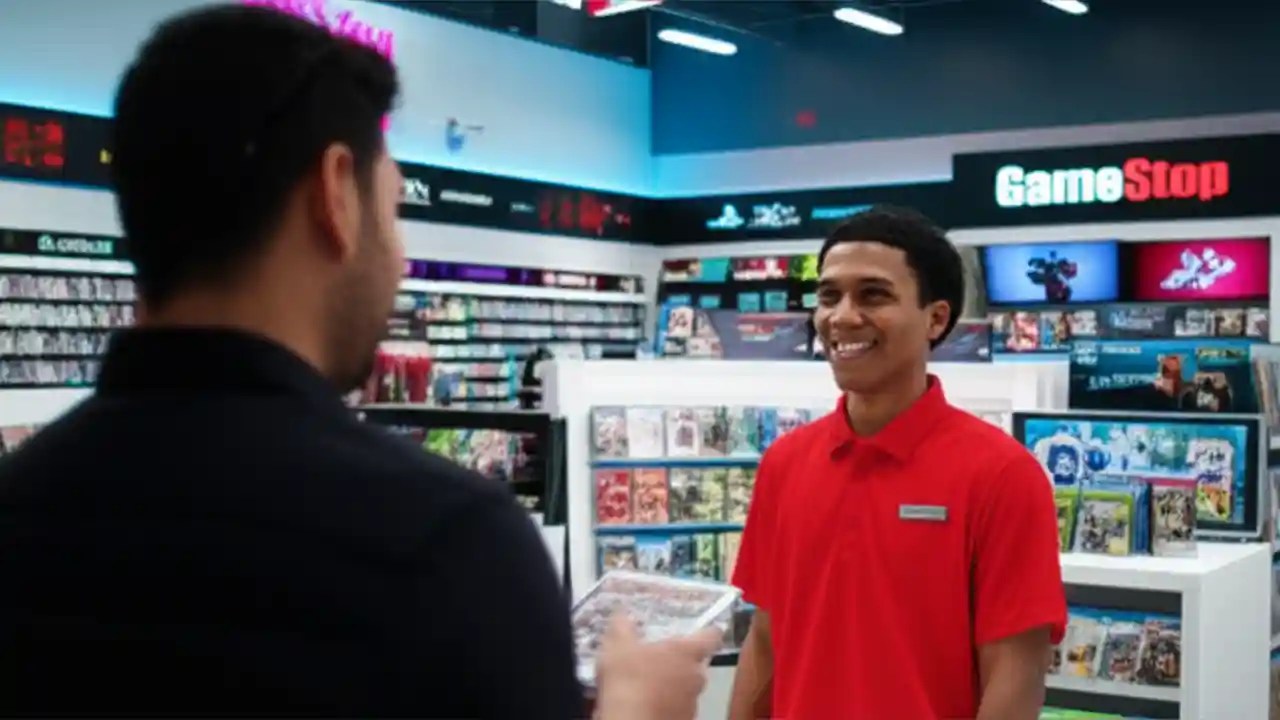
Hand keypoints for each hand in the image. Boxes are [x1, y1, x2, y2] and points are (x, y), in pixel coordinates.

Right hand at [595, 614, 722, 719]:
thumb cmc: (629, 678)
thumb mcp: (617, 645)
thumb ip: (622, 626)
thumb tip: (622, 615)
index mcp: (687, 652)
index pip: (711, 636)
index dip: (707, 632)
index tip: (702, 631)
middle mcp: (697, 677)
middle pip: (696, 665)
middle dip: (681, 663)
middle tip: (659, 661)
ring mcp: (692, 703)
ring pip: (686, 690)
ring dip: (673, 687)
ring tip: (648, 688)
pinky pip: (677, 710)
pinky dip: (666, 707)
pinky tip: (647, 706)